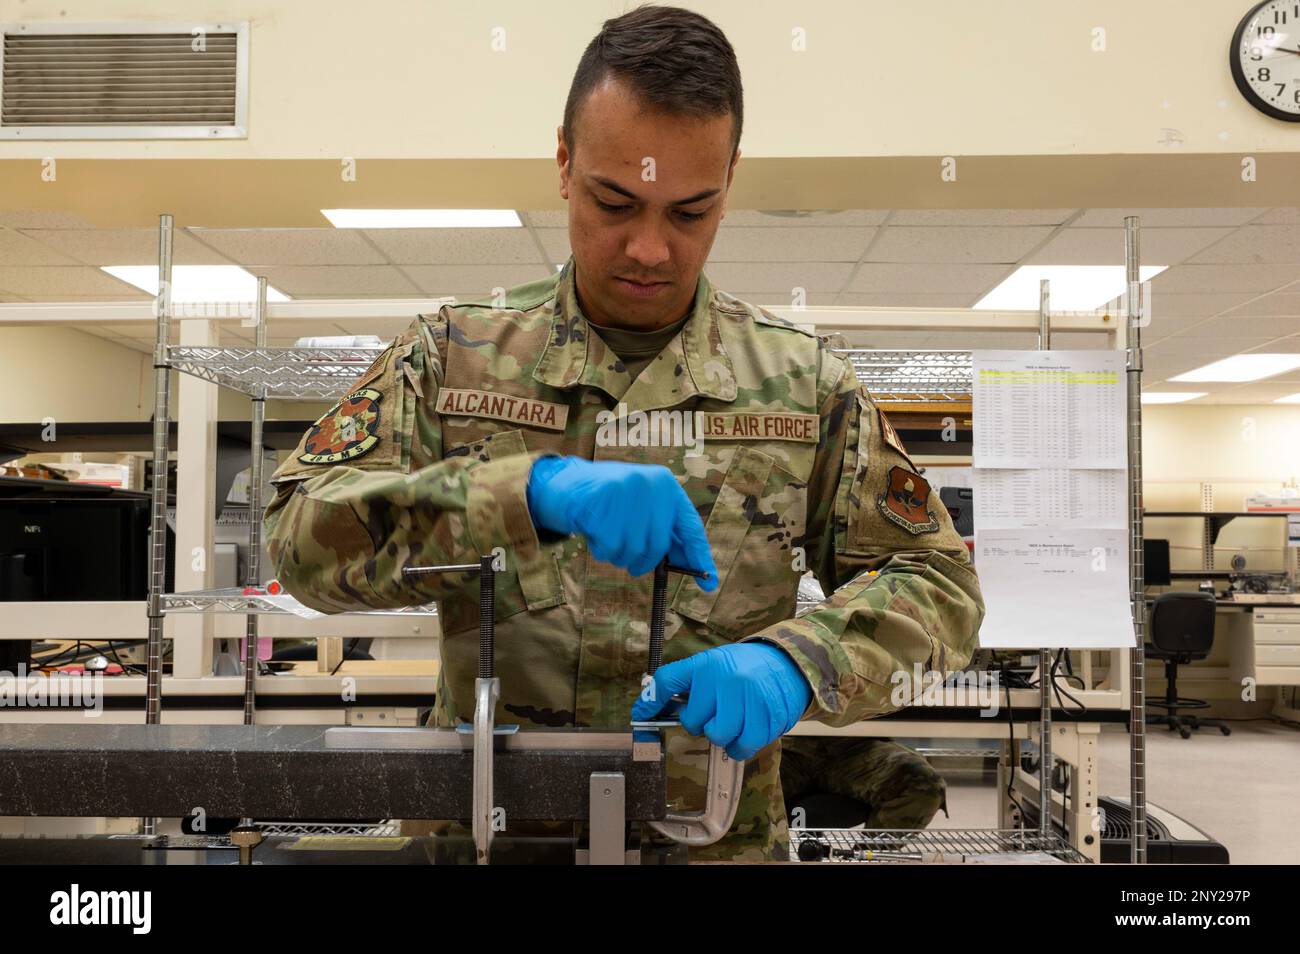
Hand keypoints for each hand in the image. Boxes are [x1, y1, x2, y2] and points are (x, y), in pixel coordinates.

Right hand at [527, 456, 717, 586]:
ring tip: (607, 536)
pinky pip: (610, 549)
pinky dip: (601, 551)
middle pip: (658, 545)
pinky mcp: (603, 507)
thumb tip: (689, 564)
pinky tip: (594, 533)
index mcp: (665, 484)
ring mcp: (626, 495)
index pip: (689, 526)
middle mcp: (650, 486)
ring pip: (633, 550)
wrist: (565, 484)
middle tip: (632, 565)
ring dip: (619, 555)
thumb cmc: (609, 502)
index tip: (709, 582)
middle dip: (645, 562)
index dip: (699, 555)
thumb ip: (663, 527)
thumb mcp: (641, 505)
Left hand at [631, 643, 811, 760]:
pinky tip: (744, 734)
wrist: (788, 664)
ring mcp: (747, 699)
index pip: (667, 681)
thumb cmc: (746, 668)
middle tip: (716, 713)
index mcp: (707, 664)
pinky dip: (740, 747)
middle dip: (702, 723)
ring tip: (733, 722)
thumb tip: (657, 708)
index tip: (639, 716)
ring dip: (723, 736)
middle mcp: (724, 679)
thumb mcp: (716, 665)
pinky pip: (742, 747)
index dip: (649, 702)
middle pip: (694, 722)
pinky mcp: (766, 718)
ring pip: (718, 736)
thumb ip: (691, 685)